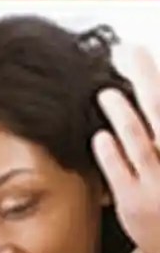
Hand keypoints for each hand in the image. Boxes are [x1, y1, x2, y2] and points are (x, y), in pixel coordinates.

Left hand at [92, 45, 159, 252]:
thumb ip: (153, 128)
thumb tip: (144, 94)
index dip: (151, 75)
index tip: (136, 51)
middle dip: (145, 79)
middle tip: (128, 54)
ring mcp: (158, 182)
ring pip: (142, 141)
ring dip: (123, 115)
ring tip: (106, 94)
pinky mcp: (135, 201)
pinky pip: (121, 172)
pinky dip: (111, 152)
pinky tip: (99, 136)